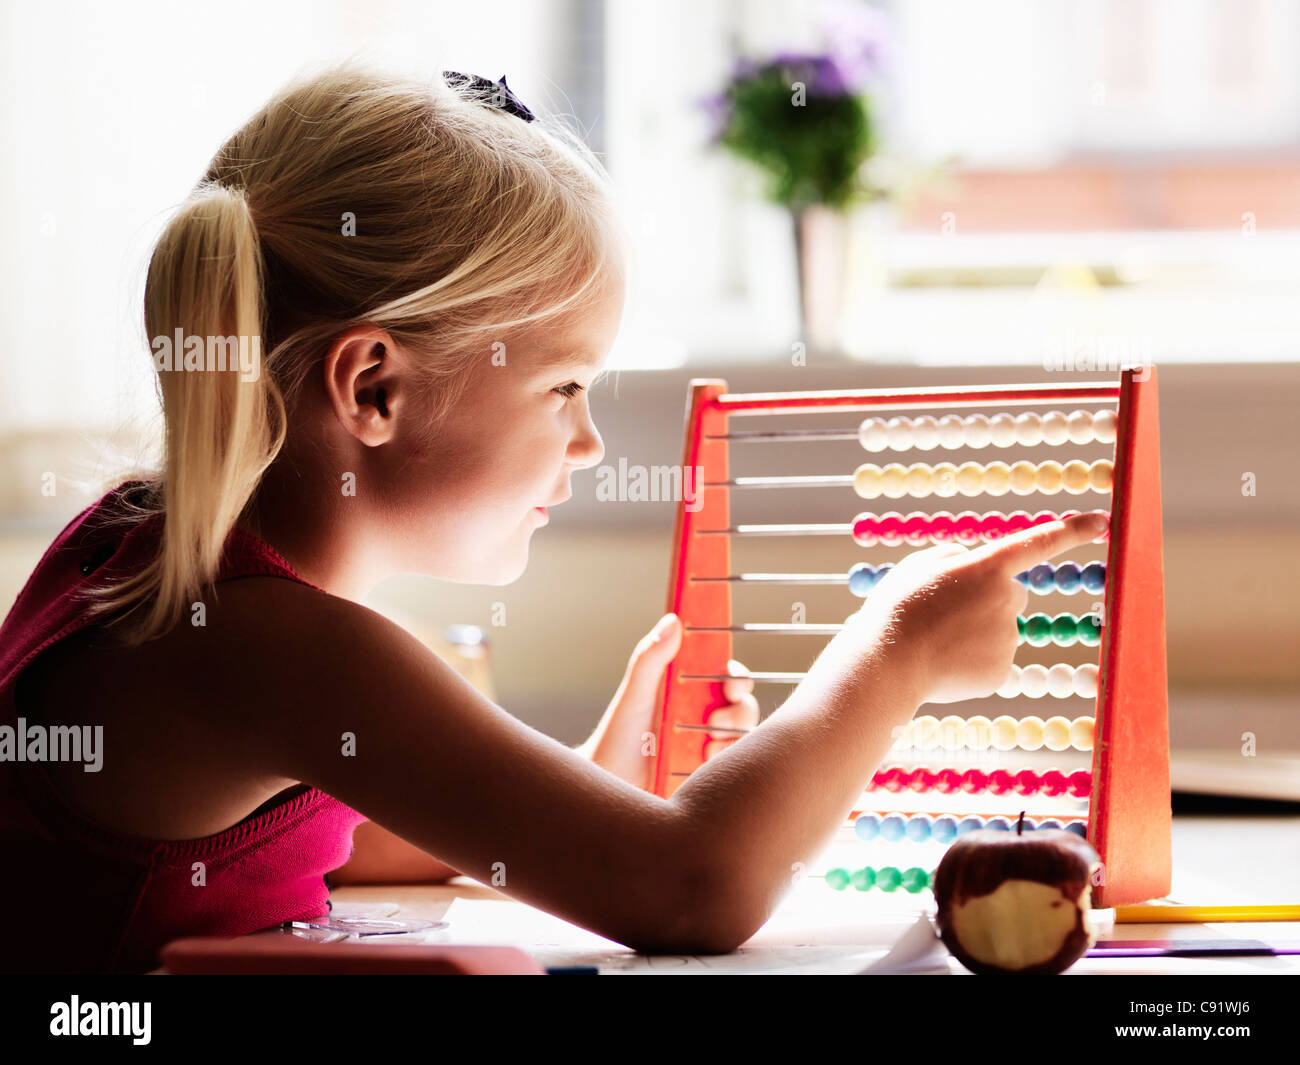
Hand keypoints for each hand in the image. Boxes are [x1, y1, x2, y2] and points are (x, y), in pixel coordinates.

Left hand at [587, 614, 759, 788]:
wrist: (611, 783)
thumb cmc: (617, 736)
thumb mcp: (635, 694)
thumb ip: (651, 658)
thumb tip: (673, 620)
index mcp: (688, 688)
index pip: (727, 674)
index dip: (737, 678)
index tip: (732, 686)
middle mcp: (702, 712)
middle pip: (743, 704)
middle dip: (738, 711)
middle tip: (716, 721)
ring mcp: (707, 741)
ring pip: (743, 733)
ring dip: (731, 737)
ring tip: (706, 746)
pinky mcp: (708, 769)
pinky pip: (733, 762)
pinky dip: (725, 760)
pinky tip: (703, 762)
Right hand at [847, 510, 1109, 705]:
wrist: (888, 663)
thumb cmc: (898, 609)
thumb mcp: (917, 566)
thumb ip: (951, 558)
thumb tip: (968, 563)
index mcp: (988, 567)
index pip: (1038, 542)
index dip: (1072, 531)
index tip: (1102, 523)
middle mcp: (1007, 600)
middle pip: (1010, 594)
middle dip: (985, 600)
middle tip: (944, 613)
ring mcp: (1007, 638)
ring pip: (998, 630)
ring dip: (974, 633)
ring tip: (935, 641)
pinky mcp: (1001, 671)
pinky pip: (990, 660)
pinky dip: (971, 662)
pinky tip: (943, 662)